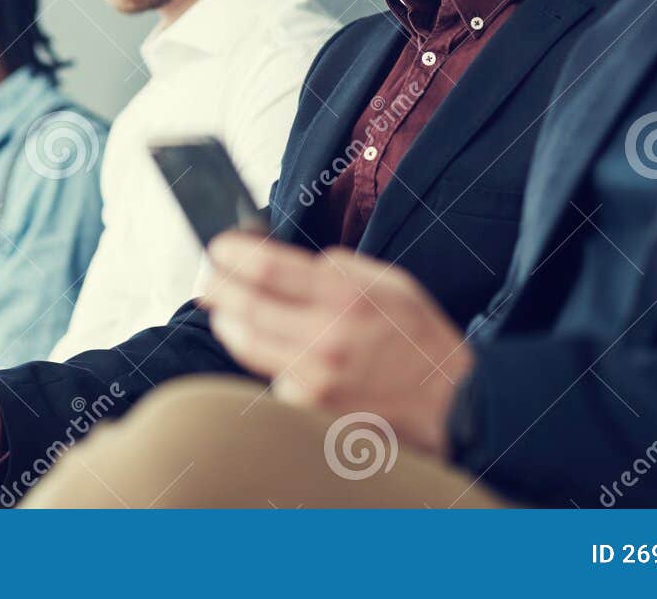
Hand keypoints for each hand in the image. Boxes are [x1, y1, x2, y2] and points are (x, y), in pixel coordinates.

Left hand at [200, 234, 474, 455]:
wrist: (449, 404)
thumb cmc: (417, 338)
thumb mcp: (389, 281)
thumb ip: (335, 267)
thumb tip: (285, 260)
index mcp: (346, 298)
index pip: (267, 269)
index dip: (231, 255)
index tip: (218, 248)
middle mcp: (325, 340)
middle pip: (243, 307)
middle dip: (215, 286)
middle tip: (207, 276)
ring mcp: (314, 380)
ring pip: (245, 345)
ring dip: (228, 322)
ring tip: (227, 309)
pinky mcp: (310, 410)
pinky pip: (271, 378)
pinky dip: (268, 363)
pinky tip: (279, 352)